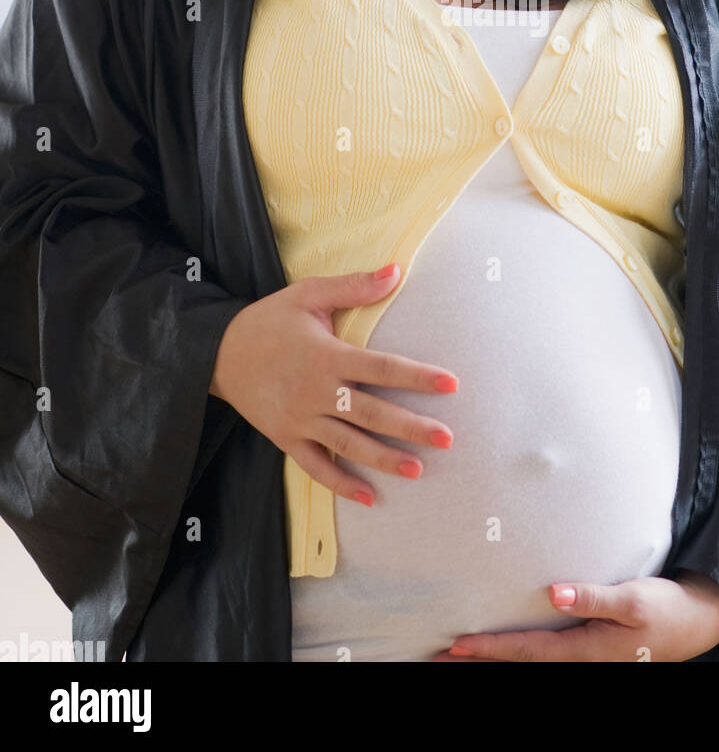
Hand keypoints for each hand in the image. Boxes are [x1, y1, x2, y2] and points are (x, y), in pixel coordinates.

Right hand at [209, 267, 459, 506]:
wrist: (217, 352)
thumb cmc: (270, 320)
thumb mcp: (309, 294)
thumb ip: (354, 286)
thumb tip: (397, 270)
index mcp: (326, 356)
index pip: (382, 368)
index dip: (418, 377)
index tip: (452, 384)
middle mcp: (316, 392)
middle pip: (372, 413)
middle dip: (411, 427)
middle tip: (448, 438)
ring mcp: (300, 420)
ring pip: (348, 445)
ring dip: (384, 459)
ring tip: (418, 470)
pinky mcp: (285, 438)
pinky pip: (316, 467)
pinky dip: (341, 484)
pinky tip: (369, 497)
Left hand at [430, 571, 718, 661]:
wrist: (694, 623)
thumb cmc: (664, 608)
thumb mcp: (634, 599)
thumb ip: (595, 596)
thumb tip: (556, 593)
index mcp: (587, 649)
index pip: (529, 651)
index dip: (493, 649)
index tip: (457, 645)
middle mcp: (579, 658)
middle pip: (520, 662)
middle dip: (480, 660)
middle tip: (437, 656)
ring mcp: (582, 656)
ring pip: (529, 658)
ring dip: (494, 657)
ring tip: (456, 653)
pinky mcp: (585, 647)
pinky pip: (542, 651)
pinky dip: (516, 651)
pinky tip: (500, 646)